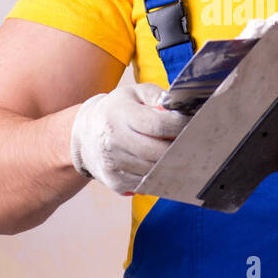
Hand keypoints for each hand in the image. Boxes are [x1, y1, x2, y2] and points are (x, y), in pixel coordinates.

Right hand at [70, 83, 190, 193]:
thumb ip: (158, 97)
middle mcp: (113, 141)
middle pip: (159, 152)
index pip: (158, 125)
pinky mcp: (115, 182)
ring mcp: (113, 164)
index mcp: (120, 115)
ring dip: (171, 164)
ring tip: (177, 153)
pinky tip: (159, 164)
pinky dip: (158, 175)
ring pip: (156, 170)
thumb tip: (179, 107)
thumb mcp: (134, 93)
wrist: (85, 134)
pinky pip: (147, 184)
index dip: (180, 126)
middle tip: (192, 142)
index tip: (192, 123)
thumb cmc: (116, 110)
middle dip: (180, 148)